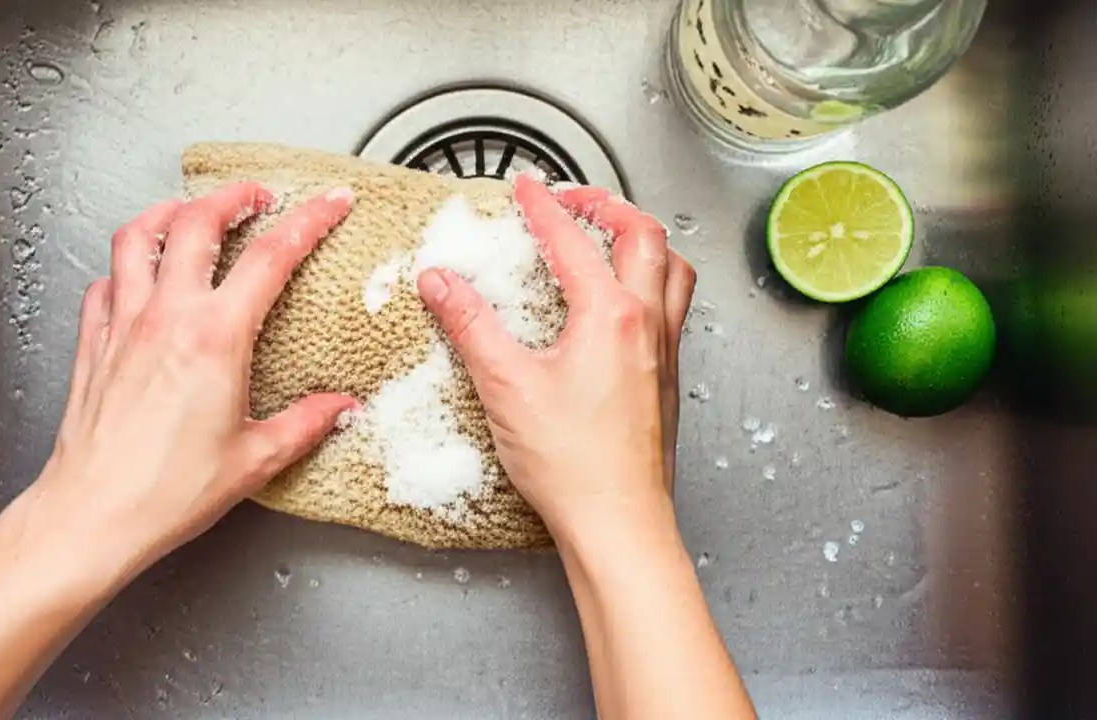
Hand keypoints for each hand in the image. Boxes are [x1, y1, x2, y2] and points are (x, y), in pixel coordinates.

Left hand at [32, 183, 356, 576]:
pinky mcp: (92, 344)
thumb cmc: (165, 492)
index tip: (330, 203)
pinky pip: (105, 282)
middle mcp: (166, 318)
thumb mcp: (255, 459)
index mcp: (215, 337)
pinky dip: (126, 266)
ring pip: (139, 236)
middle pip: (198, 221)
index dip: (308, 219)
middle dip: (234, 196)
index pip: (271, 255)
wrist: (92, 515)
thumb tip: (339, 408)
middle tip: (258, 196)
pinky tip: (139, 278)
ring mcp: (122, 324)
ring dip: (170, 213)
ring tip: (192, 213)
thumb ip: (305, 424)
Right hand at [417, 176, 694, 533]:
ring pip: (672, 270)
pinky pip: (673, 308)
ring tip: (611, 236)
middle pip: (644, 236)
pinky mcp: (665, 379)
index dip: (543, 206)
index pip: (573, 239)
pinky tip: (628, 302)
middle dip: (607, 206)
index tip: (525, 189)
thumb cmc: (574, 465)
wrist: (618, 523)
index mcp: (611, 315)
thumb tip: (441, 283)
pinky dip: (653, 282)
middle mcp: (648, 324)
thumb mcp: (505, 385)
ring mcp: (663, 351)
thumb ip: (471, 325)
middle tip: (575, 200)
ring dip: (643, 241)